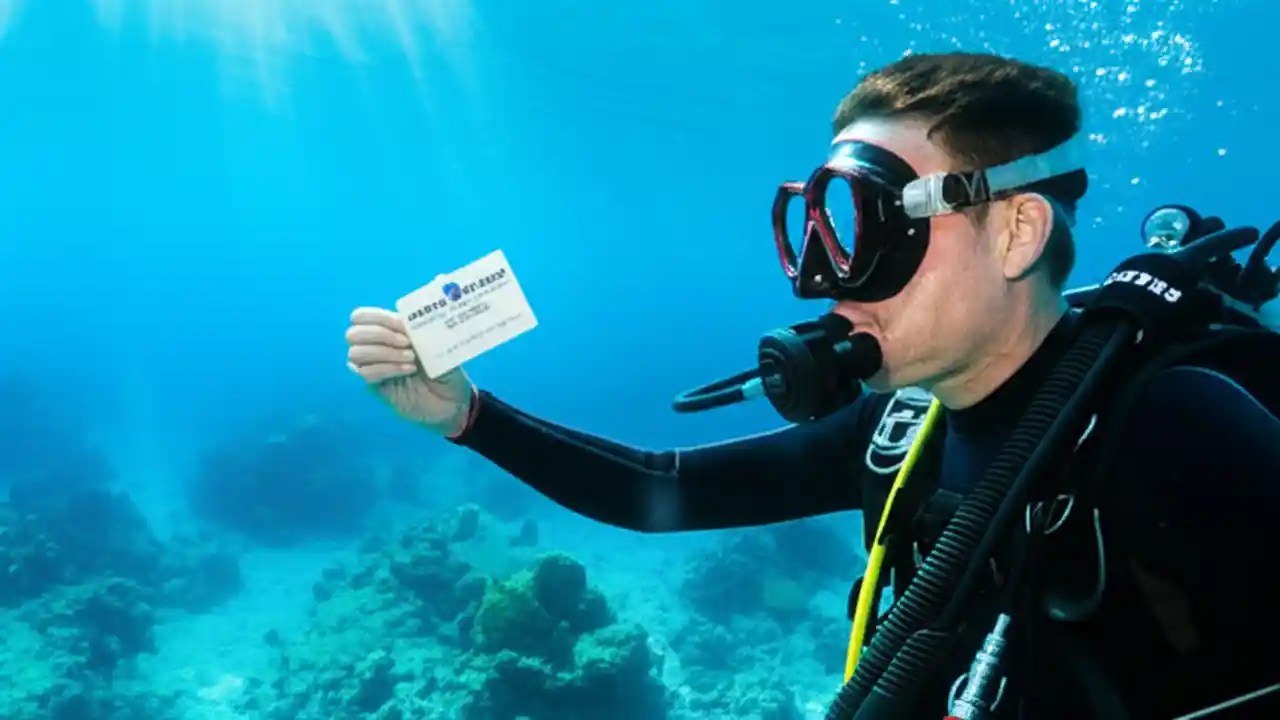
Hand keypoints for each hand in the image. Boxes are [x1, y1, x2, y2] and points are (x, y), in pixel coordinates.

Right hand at [345, 307, 475, 436]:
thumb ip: (419, 330)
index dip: (379, 317)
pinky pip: (365, 373)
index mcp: (388, 330)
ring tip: (411, 358)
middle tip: (407, 342)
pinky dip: (387, 369)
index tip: (404, 326)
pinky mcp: (375, 386)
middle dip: (380, 334)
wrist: (452, 400)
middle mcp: (375, 347)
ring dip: (384, 353)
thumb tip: (405, 319)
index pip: (362, 316)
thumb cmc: (444, 368)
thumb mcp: (436, 344)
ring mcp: (373, 367)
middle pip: (353, 334)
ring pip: (356, 353)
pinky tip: (408, 370)